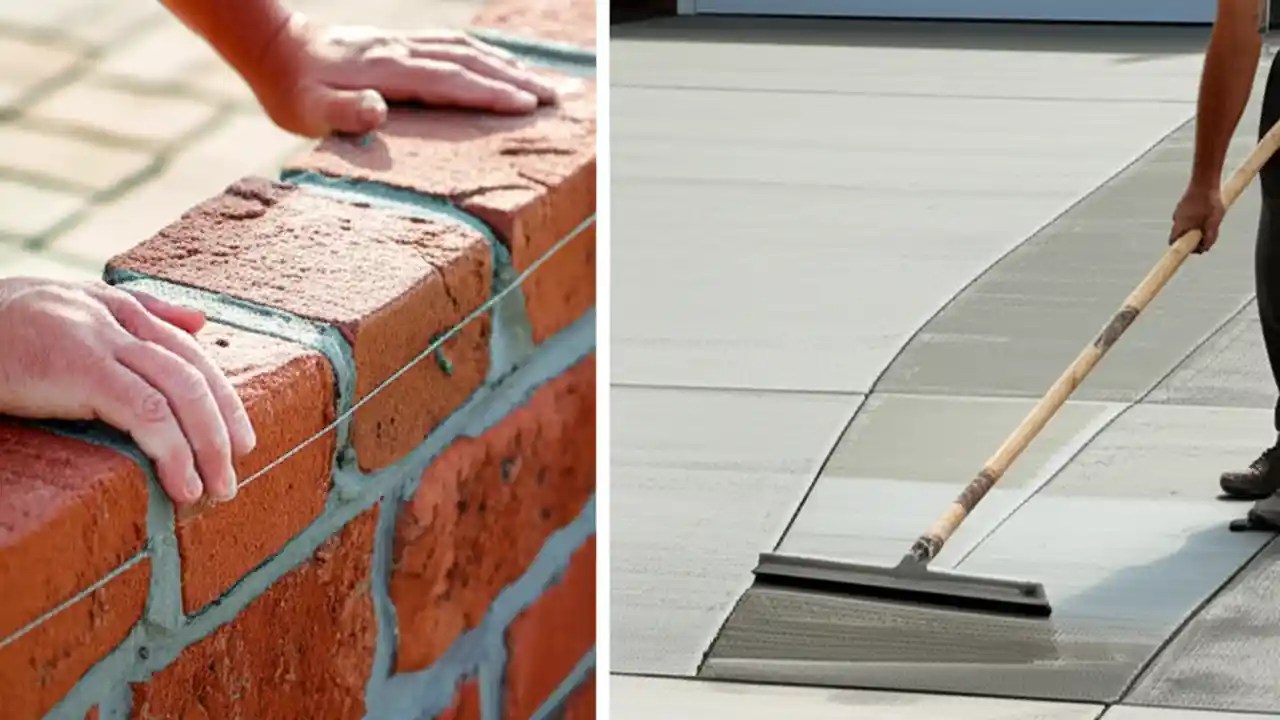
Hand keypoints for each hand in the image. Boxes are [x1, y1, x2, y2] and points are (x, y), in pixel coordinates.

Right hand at [0, 278, 255, 504]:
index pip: (191, 353)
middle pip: (196, 374)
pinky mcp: (83, 370)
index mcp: (121, 306)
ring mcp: (103, 341)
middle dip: (224, 425)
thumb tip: (200, 321)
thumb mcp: (74, 308)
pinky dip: (175, 452)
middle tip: (235, 470)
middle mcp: (120, 318)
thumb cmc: (1, 328)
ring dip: (208, 447)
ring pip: (183, 393)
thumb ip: (140, 312)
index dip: (222, 397)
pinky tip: (183, 485)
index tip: (239, 438)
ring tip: (215, 490)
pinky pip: (149, 414)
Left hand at [256, 18, 564, 136]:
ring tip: (541, 84)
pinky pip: (453, 43)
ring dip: (507, 66)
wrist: (274, 47)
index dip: (489, 93)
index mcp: (388, 71)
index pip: (450, 80)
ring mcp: (404, 43)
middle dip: (515, 80)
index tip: (526, 106)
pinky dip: (485, 54)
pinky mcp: (402, 42)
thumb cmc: (292, 91)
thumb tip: (379, 109)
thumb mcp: (308, 111)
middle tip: (555, 99)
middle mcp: (403, 51)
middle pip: (470, 61)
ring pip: (467, 49)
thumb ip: (345, 112)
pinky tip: (501, 65)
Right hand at [1170, 184, 1225, 253]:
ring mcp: (1179, 211)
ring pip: (1185, 224)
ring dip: (1195, 226)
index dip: (1184, 248)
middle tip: (1208, 233)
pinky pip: (1188, 216)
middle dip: (1193, 237)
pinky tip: (1207, 212)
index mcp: (1181, 226)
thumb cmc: (1210, 202)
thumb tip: (1204, 248)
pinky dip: (1195, 218)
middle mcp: (1176, 219)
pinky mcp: (1183, 204)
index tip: (1196, 247)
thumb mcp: (1213, 223)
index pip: (1174, 242)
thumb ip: (1209, 237)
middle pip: (1181, 234)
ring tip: (1209, 220)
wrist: (1205, 181)